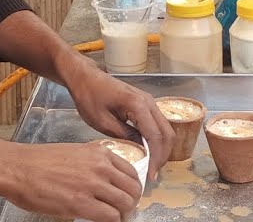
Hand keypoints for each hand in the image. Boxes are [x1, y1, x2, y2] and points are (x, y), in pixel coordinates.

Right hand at [0, 141, 142, 221]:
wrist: (15, 168)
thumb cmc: (37, 163)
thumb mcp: (73, 154)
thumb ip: (93, 166)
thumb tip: (105, 183)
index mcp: (99, 153)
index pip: (132, 173)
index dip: (132, 189)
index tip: (127, 198)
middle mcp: (100, 166)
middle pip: (133, 190)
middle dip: (131, 205)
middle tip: (122, 213)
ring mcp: (92, 184)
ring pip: (126, 204)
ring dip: (123, 216)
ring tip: (113, 220)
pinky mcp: (81, 203)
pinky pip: (110, 217)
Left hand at [62, 60, 173, 175]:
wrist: (85, 78)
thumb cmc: (89, 97)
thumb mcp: (103, 122)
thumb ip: (125, 136)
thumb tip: (142, 151)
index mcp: (138, 105)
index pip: (156, 136)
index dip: (156, 158)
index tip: (150, 175)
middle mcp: (149, 102)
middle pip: (167, 133)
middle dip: (162, 155)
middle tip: (152, 173)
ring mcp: (149, 101)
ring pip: (165, 128)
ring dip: (161, 148)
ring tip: (151, 165)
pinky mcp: (145, 104)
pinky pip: (158, 124)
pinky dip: (157, 139)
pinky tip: (148, 151)